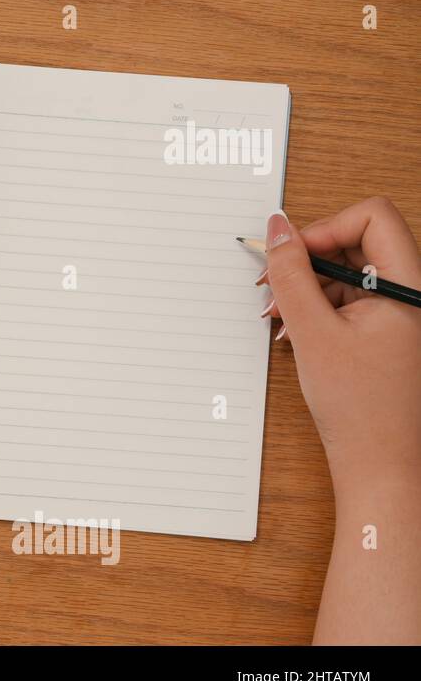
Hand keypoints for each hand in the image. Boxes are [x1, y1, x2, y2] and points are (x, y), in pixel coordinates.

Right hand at [263, 197, 420, 490]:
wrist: (383, 463)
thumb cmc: (362, 409)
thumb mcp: (313, 332)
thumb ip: (290, 274)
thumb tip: (278, 229)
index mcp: (411, 286)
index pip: (371, 217)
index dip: (325, 228)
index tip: (291, 256)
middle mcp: (413, 292)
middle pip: (358, 240)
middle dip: (308, 260)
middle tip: (273, 288)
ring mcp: (403, 311)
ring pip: (351, 270)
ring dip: (309, 288)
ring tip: (282, 320)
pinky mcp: (390, 328)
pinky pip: (352, 297)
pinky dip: (320, 309)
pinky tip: (299, 333)